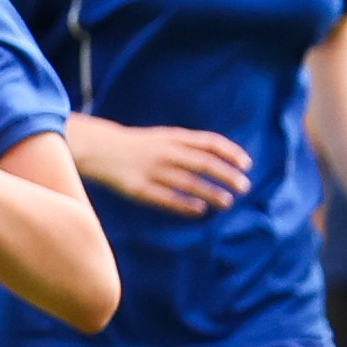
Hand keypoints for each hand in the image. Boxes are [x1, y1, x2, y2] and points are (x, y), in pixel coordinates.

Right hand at [67, 116, 250, 217]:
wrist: (99, 150)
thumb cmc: (138, 146)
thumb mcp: (164, 136)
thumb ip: (189, 145)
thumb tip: (221, 157)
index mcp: (173, 138)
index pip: (209, 143)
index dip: (231, 153)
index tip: (247, 164)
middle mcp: (166, 153)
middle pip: (204, 164)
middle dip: (227, 176)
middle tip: (244, 187)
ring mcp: (153, 171)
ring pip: (190, 184)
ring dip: (212, 193)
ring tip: (227, 202)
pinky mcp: (140, 189)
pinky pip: (168, 199)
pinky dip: (186, 205)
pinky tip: (200, 210)